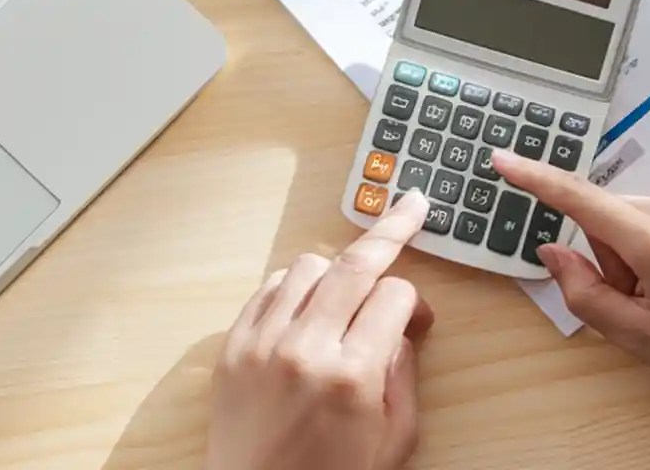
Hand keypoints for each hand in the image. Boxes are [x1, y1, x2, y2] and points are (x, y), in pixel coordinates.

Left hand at [208, 192, 433, 469]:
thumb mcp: (393, 440)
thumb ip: (404, 375)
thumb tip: (400, 327)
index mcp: (351, 377)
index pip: (395, 297)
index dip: (414, 303)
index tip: (417, 319)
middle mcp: (304, 350)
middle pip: (355, 264)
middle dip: (390, 231)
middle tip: (411, 208)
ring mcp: (262, 345)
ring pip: (309, 266)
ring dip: (337, 272)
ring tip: (347, 296)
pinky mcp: (232, 348)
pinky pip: (268, 289)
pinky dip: (294, 287)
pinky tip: (308, 306)